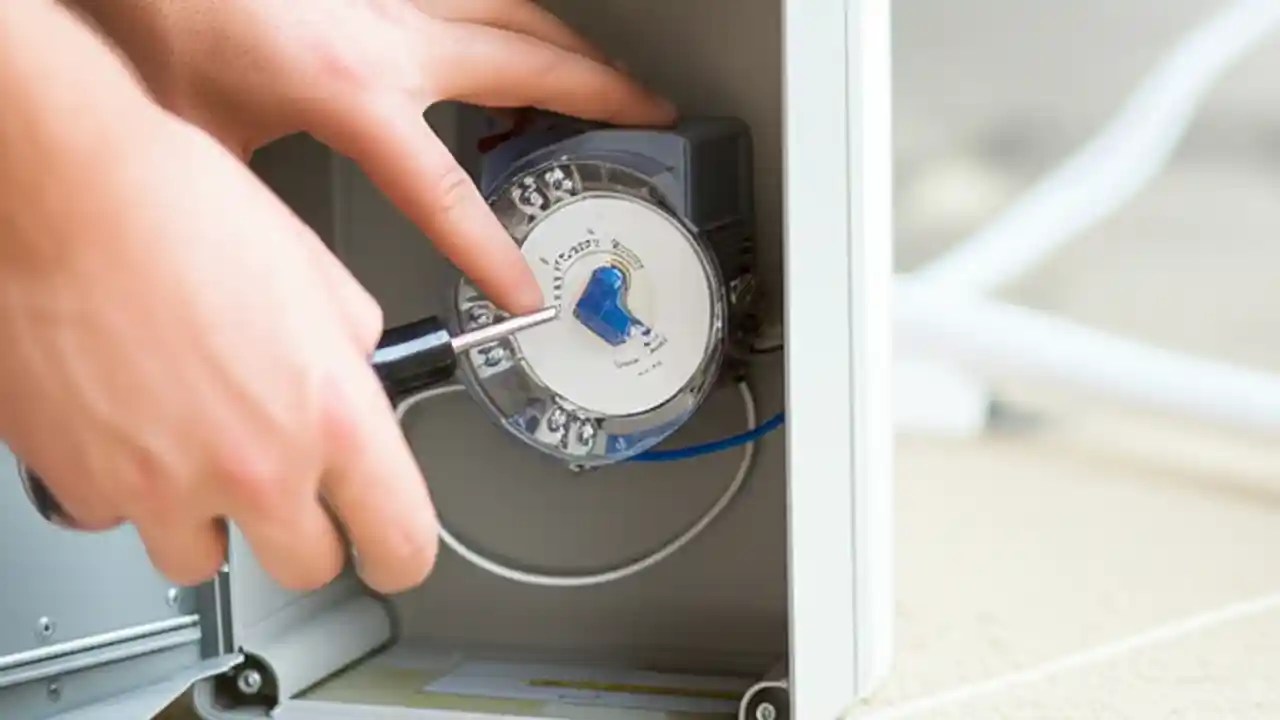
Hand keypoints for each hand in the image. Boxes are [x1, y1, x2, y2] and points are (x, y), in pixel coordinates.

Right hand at [1, 1, 437, 592]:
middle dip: (304, 533)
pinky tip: (131, 424)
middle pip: (307, 568)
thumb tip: (356, 378)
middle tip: (289, 486)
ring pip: (204, 559)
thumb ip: (350, 346)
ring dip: (209, 519)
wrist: (64, 191)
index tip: (390, 549)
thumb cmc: (180, 208)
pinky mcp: (85, 487)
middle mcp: (256, 467)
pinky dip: (127, 487)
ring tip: (196, 446)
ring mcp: (165, 488)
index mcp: (333, 415)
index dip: (399, 551)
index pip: (401, 541)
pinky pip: (120, 518)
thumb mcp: (315, 272)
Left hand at [72, 0, 677, 312]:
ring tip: (606, 70)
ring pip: (514, 9)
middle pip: (531, 66)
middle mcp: (392, 31)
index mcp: (354, 91)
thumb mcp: (208, 143)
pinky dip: (510, 10)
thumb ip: (259, 215)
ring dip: (569, 42)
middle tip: (652, 114)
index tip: (527, 293)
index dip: (494, 253)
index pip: (447, 195)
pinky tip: (520, 24)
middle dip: (603, 95)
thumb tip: (277, 270)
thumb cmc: (155, 19)